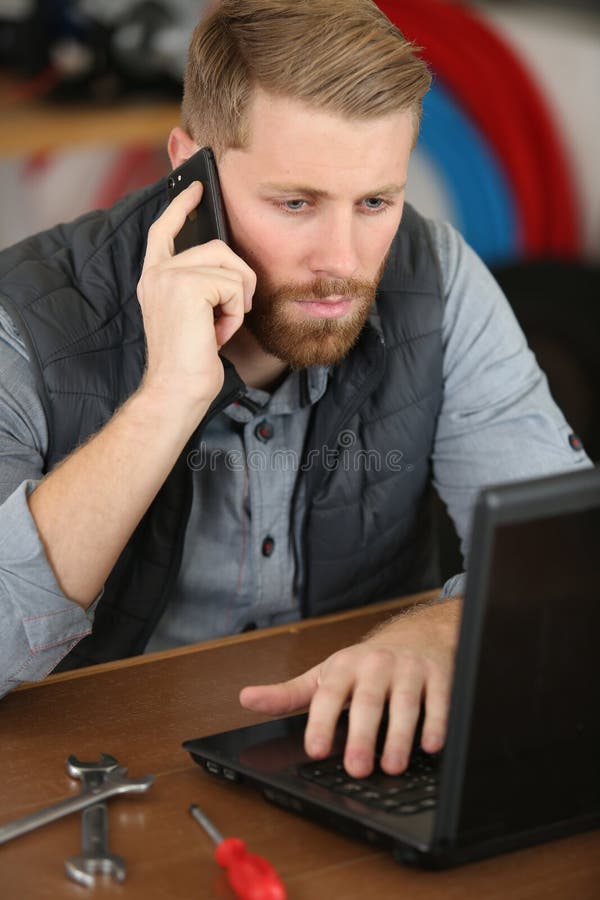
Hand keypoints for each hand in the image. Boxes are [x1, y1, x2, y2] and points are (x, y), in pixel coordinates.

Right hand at [137, 181, 255, 407]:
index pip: (164, 230)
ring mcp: (169, 277)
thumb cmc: (190, 362)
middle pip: (216, 247)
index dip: (181, 206)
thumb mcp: (195, 315)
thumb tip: (231, 266)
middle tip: (232, 313)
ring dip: (236, 300)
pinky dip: (235, 313)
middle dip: (238, 279)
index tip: (196, 188)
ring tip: (220, 328)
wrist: (177, 390)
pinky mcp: (188, 286)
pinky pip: (233, 286)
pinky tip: (218, 333)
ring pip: (229, 266)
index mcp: (154, 278)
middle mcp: (157, 273)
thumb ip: (201, 286)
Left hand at [239, 598, 461, 777]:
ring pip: (405, 702)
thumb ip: (288, 693)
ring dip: (400, 735)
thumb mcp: (324, 674)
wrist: (418, 633)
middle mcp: (376, 664)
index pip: (328, 693)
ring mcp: (409, 668)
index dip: (321, 721)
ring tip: (392, 766)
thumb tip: (247, 699)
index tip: (314, 749)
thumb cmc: (366, 663)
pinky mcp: (440, 675)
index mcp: (344, 666)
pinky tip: (431, 745)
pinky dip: (437, 722)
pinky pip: (440, 700)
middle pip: (368, 700)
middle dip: (362, 734)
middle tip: (356, 768)